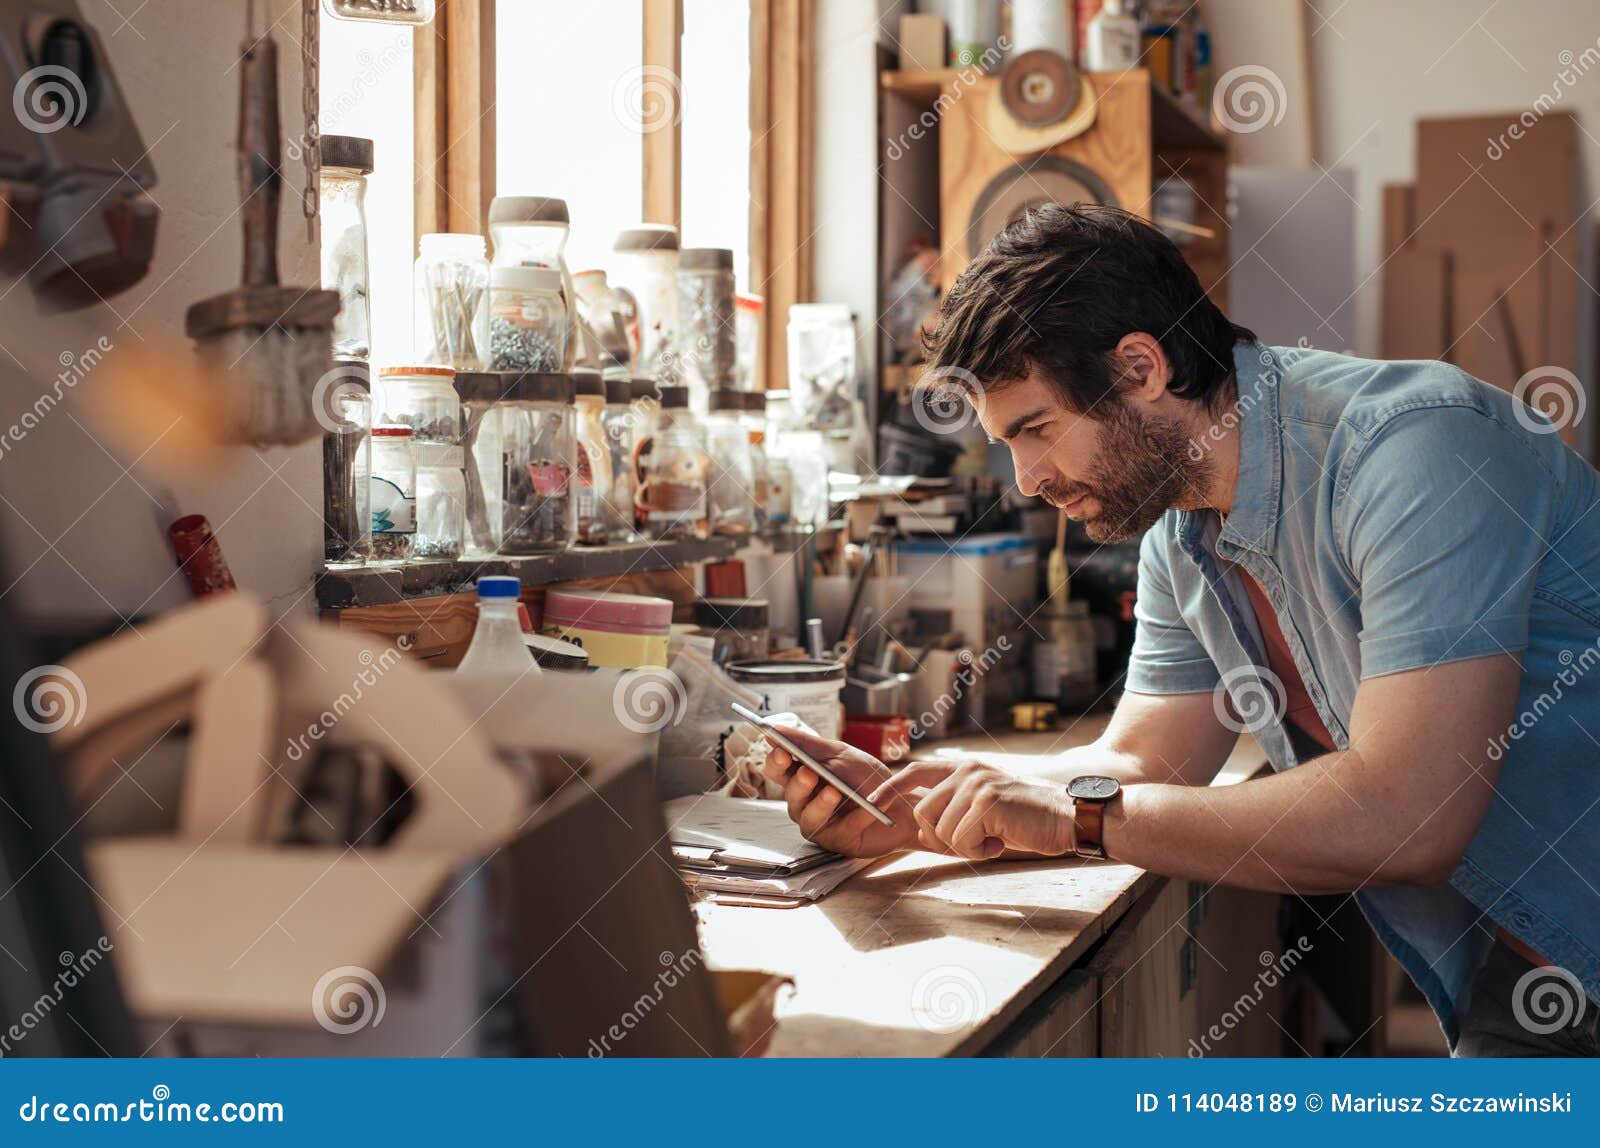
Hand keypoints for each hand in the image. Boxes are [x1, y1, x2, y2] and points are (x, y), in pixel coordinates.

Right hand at [758, 725, 948, 857]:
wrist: (900, 803)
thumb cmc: (866, 778)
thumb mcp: (840, 755)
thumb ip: (809, 745)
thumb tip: (774, 730)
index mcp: (801, 778)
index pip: (778, 770)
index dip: (776, 762)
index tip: (781, 751)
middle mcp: (805, 804)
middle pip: (791, 795)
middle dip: (799, 784)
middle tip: (808, 772)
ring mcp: (820, 825)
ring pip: (810, 817)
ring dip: (821, 804)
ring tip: (833, 791)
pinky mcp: (839, 842)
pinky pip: (843, 829)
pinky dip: (856, 816)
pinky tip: (867, 807)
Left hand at [880, 759, 1076, 859]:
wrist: (1065, 818)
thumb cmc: (1026, 819)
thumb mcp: (986, 804)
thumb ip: (957, 805)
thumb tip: (925, 827)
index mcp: (964, 768)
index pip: (915, 771)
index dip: (889, 788)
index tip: (871, 803)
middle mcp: (967, 770)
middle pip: (923, 813)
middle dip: (939, 839)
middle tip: (971, 844)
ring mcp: (976, 784)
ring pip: (941, 831)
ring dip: (965, 848)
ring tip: (992, 840)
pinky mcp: (987, 801)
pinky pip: (962, 840)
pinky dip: (979, 851)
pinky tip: (1000, 841)